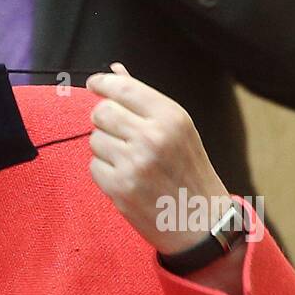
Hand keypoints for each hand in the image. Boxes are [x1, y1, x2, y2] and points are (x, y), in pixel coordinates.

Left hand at [85, 63, 231, 256]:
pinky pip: (93, 166)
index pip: (122, 88)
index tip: (95, 84)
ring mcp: (134, 164)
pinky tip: (127, 179)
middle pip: (101, 111)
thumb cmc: (190, 173)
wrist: (201, 224)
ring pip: (94, 139)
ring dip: (106, 149)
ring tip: (131, 162)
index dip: (102, 83)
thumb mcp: (179, 130)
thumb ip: (144, 100)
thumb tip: (114, 70)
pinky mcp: (120, 188)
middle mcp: (153, 137)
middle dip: (105, 120)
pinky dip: (105, 172)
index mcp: (171, 117)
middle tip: (121, 134)